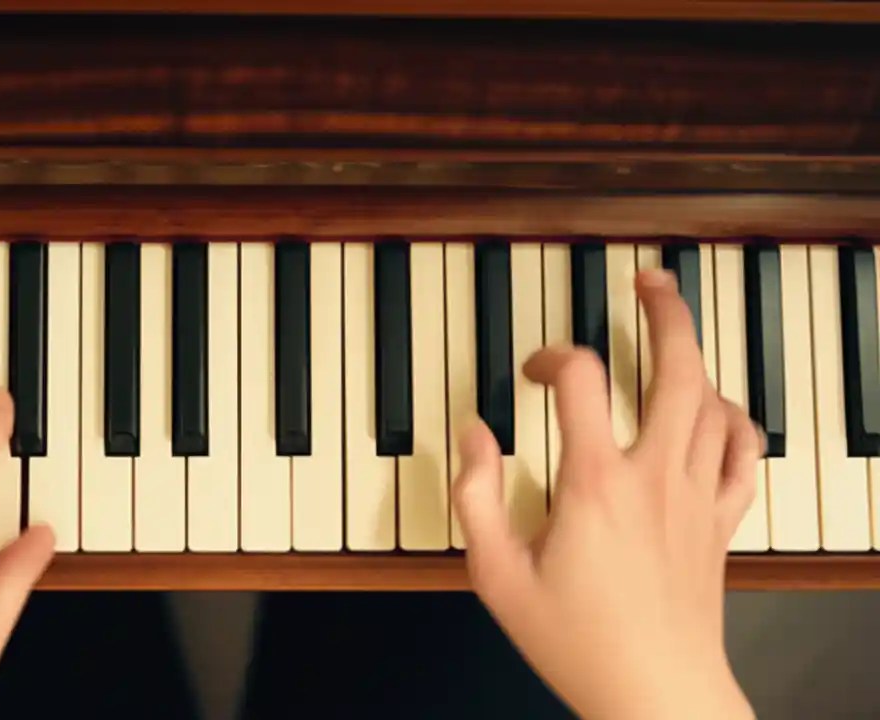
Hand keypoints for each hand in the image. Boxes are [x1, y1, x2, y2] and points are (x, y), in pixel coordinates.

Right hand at [453, 269, 757, 719]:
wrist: (654, 692)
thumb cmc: (577, 640)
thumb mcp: (497, 574)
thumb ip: (475, 495)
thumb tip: (473, 434)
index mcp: (594, 481)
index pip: (579, 379)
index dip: (553, 356)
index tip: (536, 372)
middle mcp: (652, 476)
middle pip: (675, 367)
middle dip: (666, 312)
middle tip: (649, 282)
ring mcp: (694, 496)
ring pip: (714, 402)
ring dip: (698, 361)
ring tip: (677, 339)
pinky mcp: (718, 522)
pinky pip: (744, 453)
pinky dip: (736, 421)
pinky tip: (718, 412)